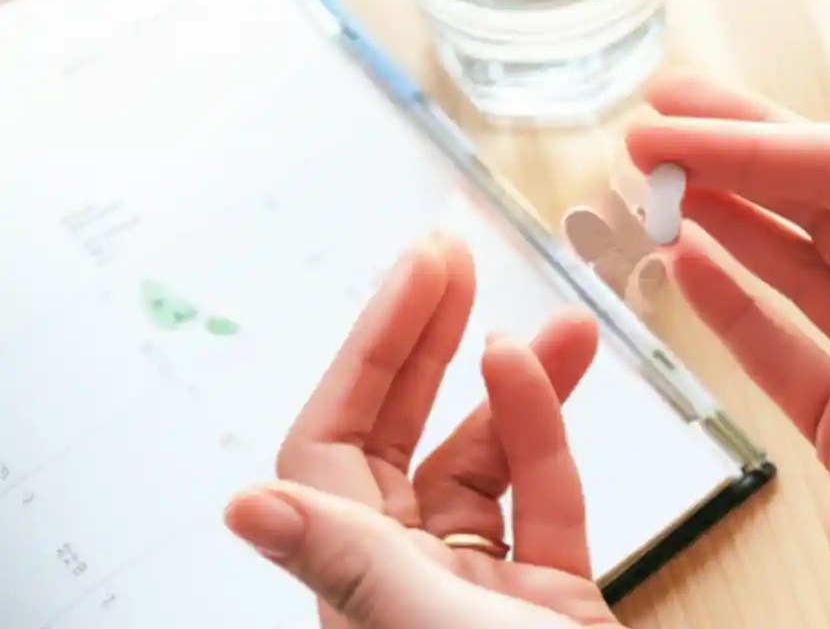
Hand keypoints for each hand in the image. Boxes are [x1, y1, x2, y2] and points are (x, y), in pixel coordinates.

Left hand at [223, 235, 622, 627]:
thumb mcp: (430, 624)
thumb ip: (355, 561)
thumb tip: (246, 506)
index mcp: (361, 583)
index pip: (336, 442)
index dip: (371, 349)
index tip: (417, 274)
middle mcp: (410, 574)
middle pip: (398, 435)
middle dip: (427, 342)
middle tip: (454, 260)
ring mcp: (481, 581)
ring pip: (486, 458)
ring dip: (518, 382)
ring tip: (558, 325)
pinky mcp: (550, 590)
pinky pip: (545, 493)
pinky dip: (549, 430)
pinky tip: (560, 373)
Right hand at [627, 70, 829, 625]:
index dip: (751, 134)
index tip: (671, 110)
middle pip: (810, 206)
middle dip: (725, 163)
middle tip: (645, 130)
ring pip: (788, 269)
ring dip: (720, 220)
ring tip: (653, 185)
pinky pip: (777, 345)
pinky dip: (729, 302)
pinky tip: (684, 261)